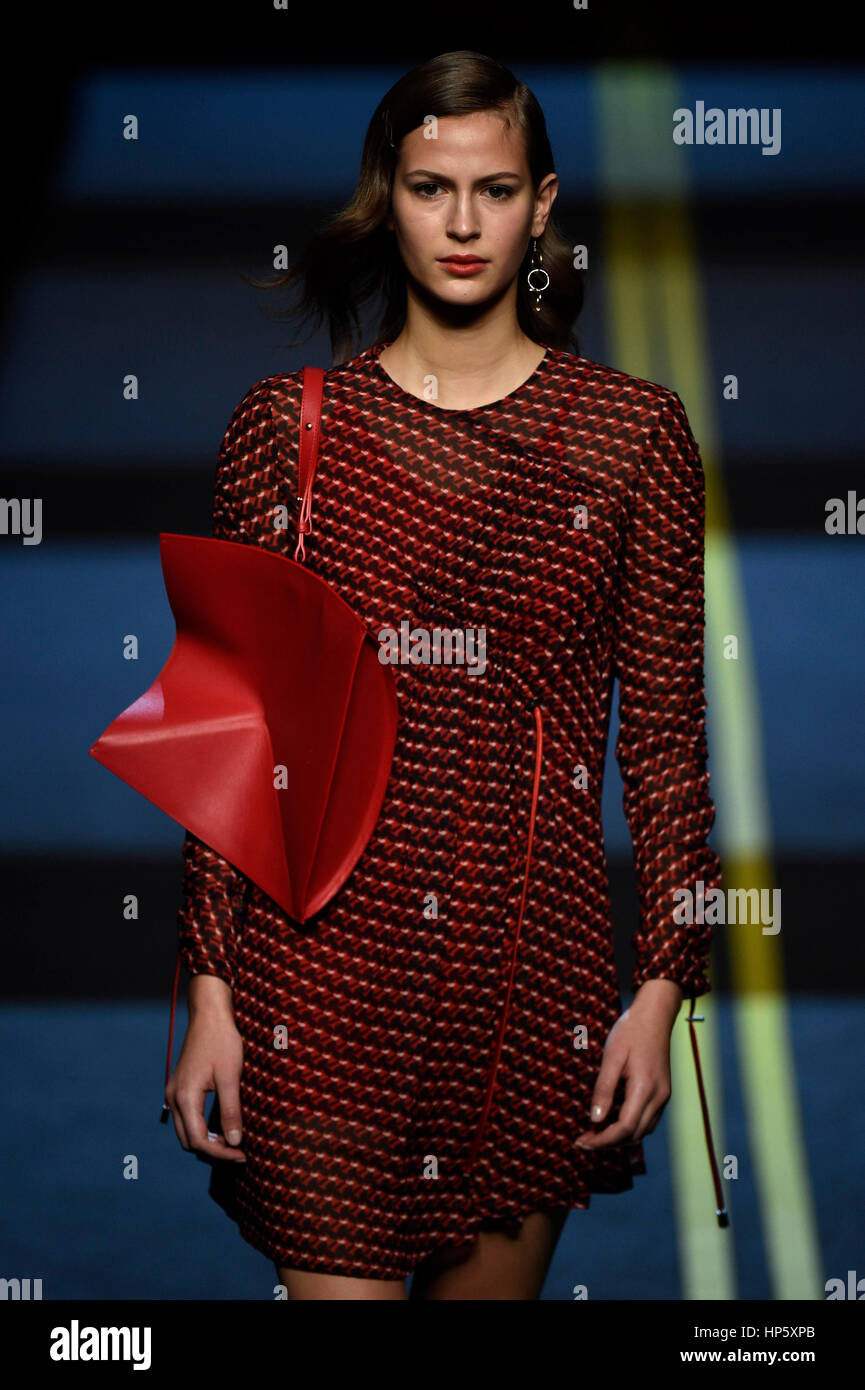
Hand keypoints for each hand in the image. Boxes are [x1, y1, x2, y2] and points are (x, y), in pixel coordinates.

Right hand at [164, 974, 245, 1163]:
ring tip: (234, 1141)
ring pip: (187, 1131)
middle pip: (189, 1140)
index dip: (221, 1153)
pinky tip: (223, 1126)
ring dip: (208, 1140)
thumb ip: (231, 1110)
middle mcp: (174, 1098)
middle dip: (213, 1150)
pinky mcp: (180, 1087)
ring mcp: (174, 1093)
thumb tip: (234, 1142)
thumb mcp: (231, 1076)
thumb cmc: (222, 1041)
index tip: (243, 1155)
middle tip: (240, 1151)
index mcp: (185, 1097)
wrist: (209, 1014)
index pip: (199, 1140)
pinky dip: (203, 1128)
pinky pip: (188, 1117)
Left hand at [574, 979, 683, 1149]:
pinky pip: (647, 1120)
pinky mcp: (663, 1092)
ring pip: (642, 1131)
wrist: (655, 1015)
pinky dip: (630, 1127)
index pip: (625, 1128)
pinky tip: (613, 1121)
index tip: (581, 1141)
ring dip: (620, 1137)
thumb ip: (604, 1089)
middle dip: (609, 1143)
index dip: (602, 1140)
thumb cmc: (631, 1031)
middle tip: (583, 1140)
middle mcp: (659, 1097)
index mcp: (645, 1088)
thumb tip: (595, 1120)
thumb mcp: (611, 1057)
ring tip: (595, 1133)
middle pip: (634, 1135)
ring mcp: (664, 1096)